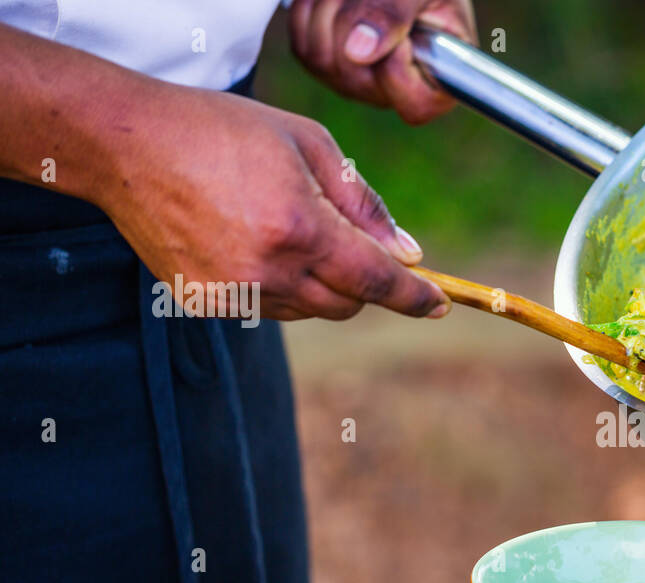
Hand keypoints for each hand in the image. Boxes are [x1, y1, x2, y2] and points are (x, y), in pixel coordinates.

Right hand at [97, 85, 446, 320]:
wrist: (127, 144)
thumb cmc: (221, 131)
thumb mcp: (309, 145)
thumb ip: (364, 203)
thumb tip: (407, 253)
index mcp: (299, 227)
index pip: (377, 280)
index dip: (414, 297)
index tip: (438, 304)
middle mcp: (268, 270)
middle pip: (346, 304)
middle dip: (364, 282)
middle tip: (355, 245)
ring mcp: (234, 293)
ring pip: (308, 310)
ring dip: (320, 283)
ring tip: (287, 226)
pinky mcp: (207, 303)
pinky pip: (269, 309)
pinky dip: (282, 286)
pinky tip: (256, 242)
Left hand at [290, 0, 477, 124]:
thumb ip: (395, 15)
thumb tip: (358, 52)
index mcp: (438, 83)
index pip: (415, 105)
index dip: (399, 68)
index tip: (401, 34)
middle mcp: (394, 93)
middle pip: (357, 77)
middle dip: (353, 18)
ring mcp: (357, 84)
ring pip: (322, 58)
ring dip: (330, 7)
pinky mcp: (326, 67)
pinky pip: (303, 45)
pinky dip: (312, 8)